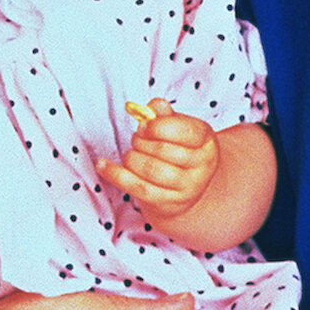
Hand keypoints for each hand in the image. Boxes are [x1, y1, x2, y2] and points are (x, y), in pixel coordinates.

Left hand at [97, 99, 219, 222]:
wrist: (187, 187)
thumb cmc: (180, 150)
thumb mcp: (179, 128)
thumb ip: (165, 116)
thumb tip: (154, 105)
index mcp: (206, 142)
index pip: (186, 132)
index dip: (159, 126)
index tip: (144, 126)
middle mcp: (201, 167)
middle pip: (164, 150)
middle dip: (141, 141)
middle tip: (137, 138)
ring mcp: (187, 188)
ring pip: (150, 169)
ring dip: (132, 157)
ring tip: (132, 153)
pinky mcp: (167, 203)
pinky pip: (138, 188)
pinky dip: (116, 174)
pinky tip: (102, 165)